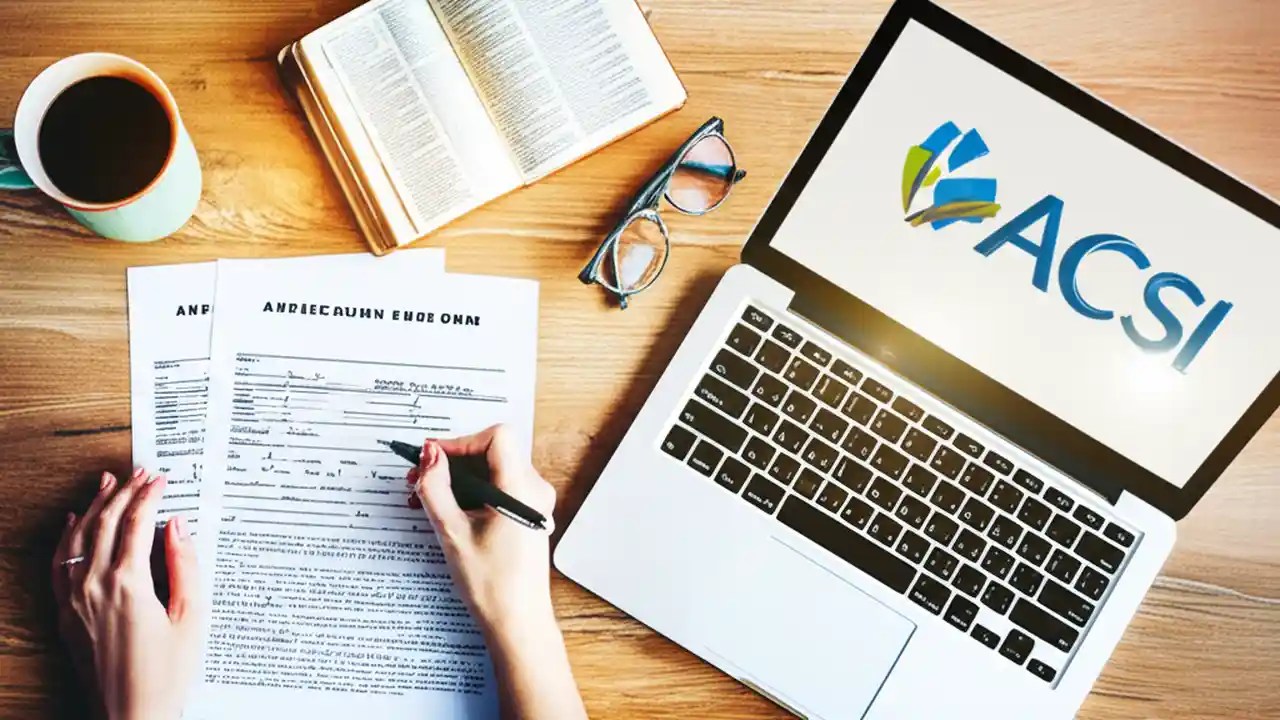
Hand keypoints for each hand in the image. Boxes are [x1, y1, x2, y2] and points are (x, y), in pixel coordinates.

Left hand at [52, 468, 203, 719]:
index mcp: (129, 584)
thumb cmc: (167, 673)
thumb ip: (185, 566)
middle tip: (140, 473)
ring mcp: (75, 600)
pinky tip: (72, 523)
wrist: (131, 716)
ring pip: (78, 538)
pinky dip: (66, 538)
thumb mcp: (192, 618)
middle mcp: (95, 587)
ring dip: (93, 506)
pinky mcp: (66, 615)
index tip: (161, 478)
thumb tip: (177, 526)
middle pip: (106, 523)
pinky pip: (59, 565)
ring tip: (106, 483)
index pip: (137, 524)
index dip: (149, 495)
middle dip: (124, 492)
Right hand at [408, 424, 557, 639]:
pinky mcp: (527, 513)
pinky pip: (498, 487)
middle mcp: (534, 491)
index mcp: (522, 490)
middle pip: (492, 452)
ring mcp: (533, 502)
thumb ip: (436, 488)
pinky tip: (446, 509)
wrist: (517, 621)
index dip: (461, 442)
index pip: (497, 437)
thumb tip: (429, 455)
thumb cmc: (492, 586)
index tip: (433, 457)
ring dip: (459, 478)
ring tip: (426, 496)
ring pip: (493, 469)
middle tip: (420, 476)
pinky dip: (471, 491)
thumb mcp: (452, 533)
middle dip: (453, 461)